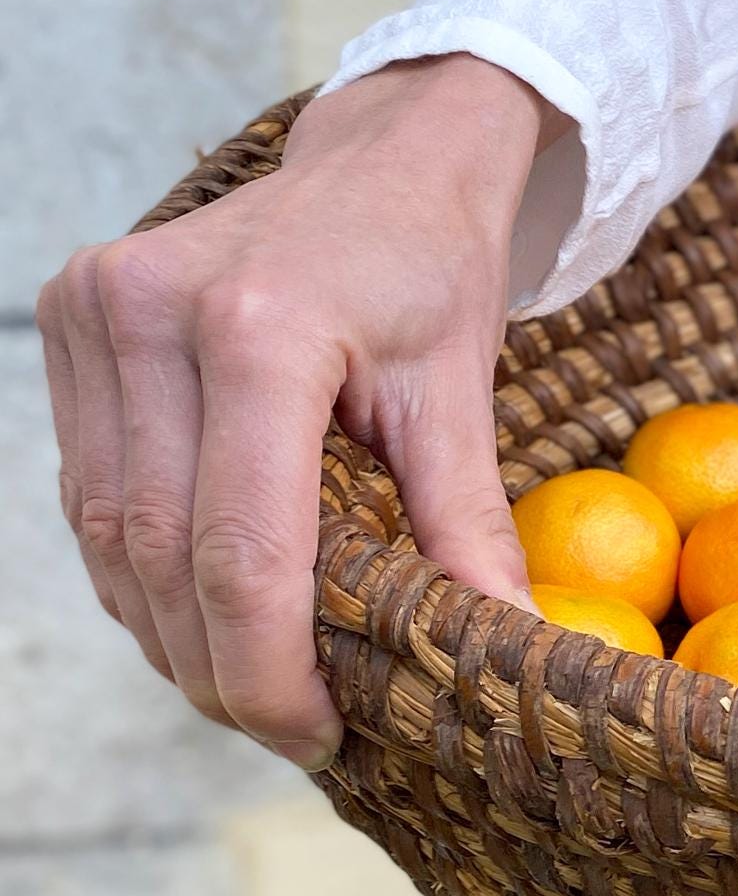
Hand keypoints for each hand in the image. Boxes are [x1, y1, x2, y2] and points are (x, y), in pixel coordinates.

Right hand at [36, 56, 561, 770]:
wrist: (381, 159)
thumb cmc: (429, 270)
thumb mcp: (461, 395)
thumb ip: (467, 529)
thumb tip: (508, 653)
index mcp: (262, 330)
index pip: (241, 552)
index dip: (267, 670)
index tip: (316, 736)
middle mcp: (155, 312)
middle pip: (159, 556)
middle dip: (216, 667)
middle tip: (287, 729)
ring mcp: (95, 308)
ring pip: (105, 533)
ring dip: (167, 629)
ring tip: (244, 681)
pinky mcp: (69, 316)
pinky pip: (88, 484)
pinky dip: (137, 566)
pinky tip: (196, 609)